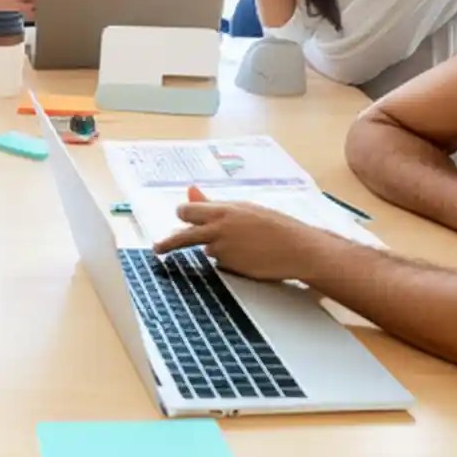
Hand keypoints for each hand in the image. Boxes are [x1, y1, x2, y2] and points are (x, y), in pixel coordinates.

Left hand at [153, 186, 331, 281]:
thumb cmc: (274, 225)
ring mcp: (223, 249)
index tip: (179, 218)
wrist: (298, 248)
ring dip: (215, 248)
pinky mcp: (230, 266)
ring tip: (246, 245)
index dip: (183, 215)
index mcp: (223, 210)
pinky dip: (229, 260)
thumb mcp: (243, 209)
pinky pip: (221, 262)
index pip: (186, 211)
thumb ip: (213, 204)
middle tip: (158, 248)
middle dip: (169, 242)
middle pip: (182, 235)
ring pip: (206, 249)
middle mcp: (218, 229)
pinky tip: (250, 256)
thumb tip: (190, 190)